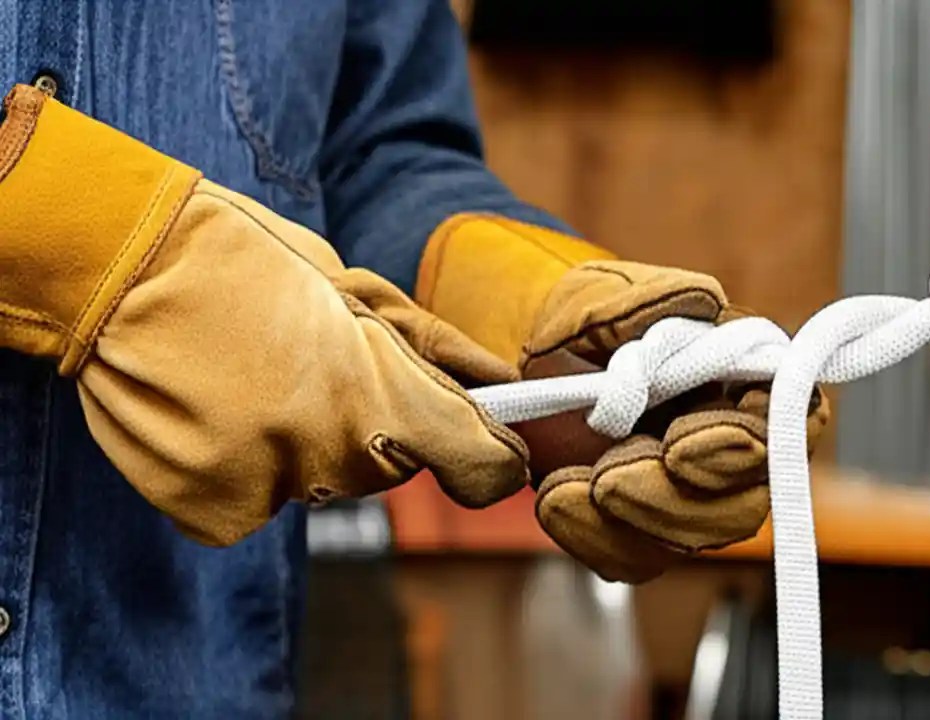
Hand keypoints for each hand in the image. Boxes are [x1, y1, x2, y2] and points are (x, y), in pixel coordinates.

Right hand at [0, 86, 528, 544]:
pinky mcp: (214, 512)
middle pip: (395, 467)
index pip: (484, 470)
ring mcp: (270, 491)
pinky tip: (218, 412)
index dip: (491, 455)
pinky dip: (248, 467)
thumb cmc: (252, 261)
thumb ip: (437, 352)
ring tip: (257, 378)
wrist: (121, 265)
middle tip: (316, 366)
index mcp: (384, 395)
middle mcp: (335, 458)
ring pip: (327, 483)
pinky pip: (262, 501)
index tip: (483, 438)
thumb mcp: (361, 289)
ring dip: (308, 442)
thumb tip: (503, 387)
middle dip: (376, 424)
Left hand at [418, 217, 828, 581]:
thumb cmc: (563, 301)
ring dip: (629, 522)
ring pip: (688, 535)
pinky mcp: (629, 514)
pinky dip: (593, 536)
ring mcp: (676, 481)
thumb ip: (657, 302)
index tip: (678, 445)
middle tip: (607, 477)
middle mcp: (721, 433)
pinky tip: (554, 501)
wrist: (500, 330)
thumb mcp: (607, 288)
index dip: (750, 445)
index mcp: (739, 370)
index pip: (788, 419)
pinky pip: (631, 552)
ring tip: (562, 487)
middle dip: (675, 499)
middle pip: (742, 501)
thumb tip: (706, 311)